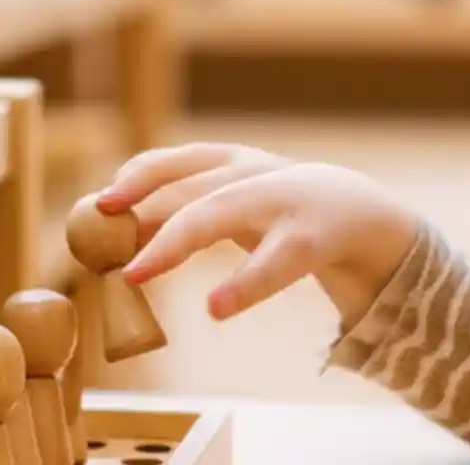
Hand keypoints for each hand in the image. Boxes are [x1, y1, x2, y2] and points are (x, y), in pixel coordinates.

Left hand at [96, 143, 420, 328]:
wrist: (368, 217)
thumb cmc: (283, 213)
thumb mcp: (236, 204)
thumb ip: (185, 213)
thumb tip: (117, 241)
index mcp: (233, 162)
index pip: (177, 161)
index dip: (137, 176)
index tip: (101, 202)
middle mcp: (255, 173)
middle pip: (193, 188)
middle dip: (145, 207)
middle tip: (104, 234)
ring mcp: (284, 202)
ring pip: (224, 216)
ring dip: (177, 242)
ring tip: (137, 272)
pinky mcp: (313, 239)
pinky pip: (276, 263)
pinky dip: (245, 285)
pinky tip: (216, 307)